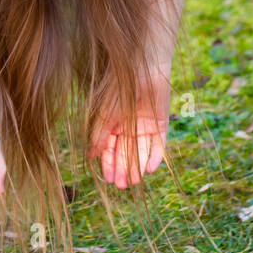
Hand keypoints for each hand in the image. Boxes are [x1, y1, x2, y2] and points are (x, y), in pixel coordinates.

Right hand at [89, 66, 170, 188]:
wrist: (145, 67)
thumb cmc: (120, 86)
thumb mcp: (106, 113)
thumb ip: (100, 134)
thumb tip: (90, 156)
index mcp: (113, 124)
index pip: (110, 149)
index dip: (109, 164)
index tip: (108, 179)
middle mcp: (129, 128)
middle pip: (126, 153)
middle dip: (122, 170)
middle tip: (121, 186)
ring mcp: (146, 126)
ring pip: (142, 152)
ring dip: (138, 167)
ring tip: (134, 182)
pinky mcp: (161, 123)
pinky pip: (159, 144)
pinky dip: (156, 156)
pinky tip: (150, 169)